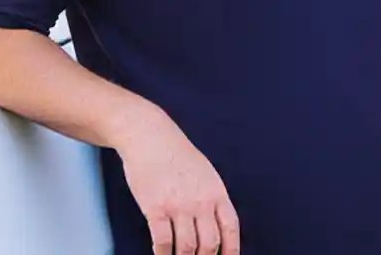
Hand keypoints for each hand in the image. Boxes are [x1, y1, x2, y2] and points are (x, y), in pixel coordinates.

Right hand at [113, 110, 239, 254]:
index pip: (230, 229)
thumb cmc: (176, 153)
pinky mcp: (156, 208)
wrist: (150, 137)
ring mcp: (178, 206)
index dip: (231, 250)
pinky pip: (163, 241)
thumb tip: (216, 225)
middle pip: (210, 244)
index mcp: (216, 192)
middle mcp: (201, 202)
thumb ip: (212, 198)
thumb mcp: (205, 173)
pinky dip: (163, 254)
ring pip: (187, 247)